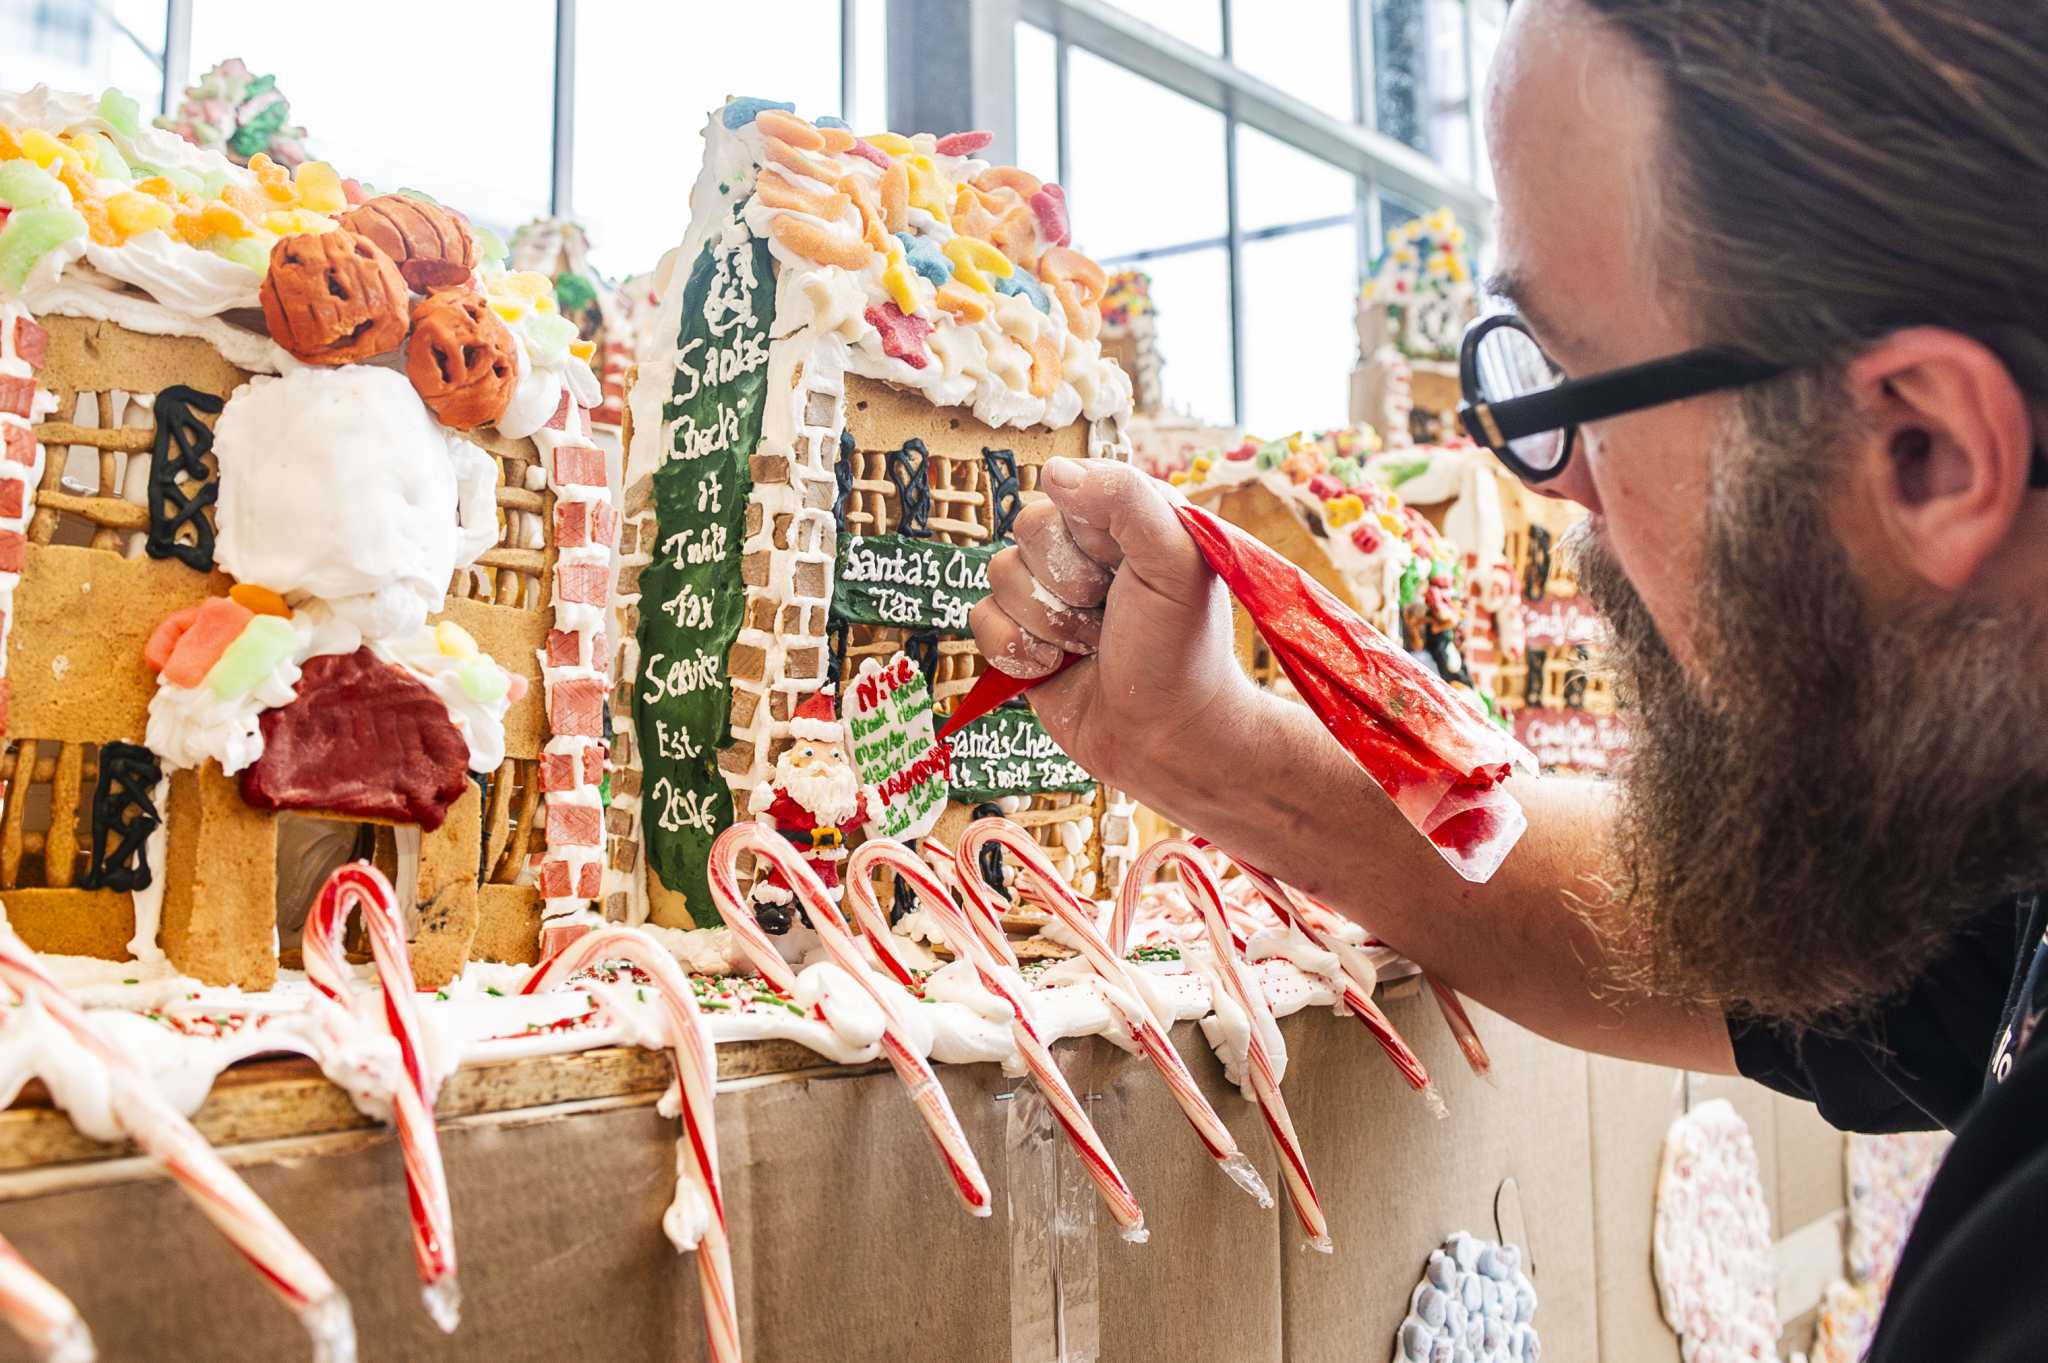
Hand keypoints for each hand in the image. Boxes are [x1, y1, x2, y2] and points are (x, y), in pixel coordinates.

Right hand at [967, 457, 1253, 789]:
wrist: (1165, 740)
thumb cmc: (1180, 650)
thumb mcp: (1175, 560)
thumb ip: (1125, 498)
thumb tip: (1054, 471)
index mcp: (1123, 518)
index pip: (1067, 489)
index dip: (1088, 535)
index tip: (1125, 570)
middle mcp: (1082, 551)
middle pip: (1025, 531)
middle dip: (1066, 584)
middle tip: (1108, 614)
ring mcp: (1047, 595)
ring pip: (998, 577)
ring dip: (1047, 624)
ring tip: (1090, 647)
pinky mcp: (1020, 640)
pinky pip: (980, 622)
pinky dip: (1018, 653)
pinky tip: (1058, 669)